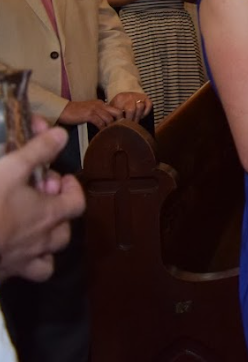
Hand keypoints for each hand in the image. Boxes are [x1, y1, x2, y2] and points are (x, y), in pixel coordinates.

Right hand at [0, 124, 85, 281]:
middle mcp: (41, 242)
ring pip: (46, 260)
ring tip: (29, 230)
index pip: (77, 203)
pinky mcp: (2, 274)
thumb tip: (61, 135)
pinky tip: (8, 252)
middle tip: (40, 202)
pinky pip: (19, 274)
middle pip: (63, 233)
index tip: (60, 177)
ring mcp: (21, 262)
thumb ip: (37, 151)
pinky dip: (19, 265)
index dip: (72, 189)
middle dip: (57, 217)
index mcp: (49, 215)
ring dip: (43, 246)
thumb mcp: (10, 169)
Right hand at [58, 99, 127, 128]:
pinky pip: (100, 122)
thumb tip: (107, 124)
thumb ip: (99, 114)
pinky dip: (103, 129)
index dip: (121, 118)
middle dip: (122, 122)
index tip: (125, 126)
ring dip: (113, 127)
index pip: (116, 109)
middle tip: (123, 130)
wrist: (62, 110)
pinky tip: (103, 134)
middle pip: (118, 112)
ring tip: (114, 134)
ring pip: (110, 118)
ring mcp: (95, 109)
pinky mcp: (89, 115)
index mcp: (101, 103)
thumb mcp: (90, 111)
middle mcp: (100, 105)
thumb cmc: (75, 112)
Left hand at [108, 92, 150, 121]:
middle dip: (131, 119)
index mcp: (119, 99)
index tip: (122, 126)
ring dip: (138, 116)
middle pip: (131, 110)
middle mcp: (129, 96)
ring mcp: (138, 96)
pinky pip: (149, 104)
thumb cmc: (117, 105)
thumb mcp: (112, 109)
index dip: (122, 121)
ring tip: (135, 121)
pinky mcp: (146, 97)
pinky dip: (146, 111)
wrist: (125, 96)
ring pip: (140, 106)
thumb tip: (112, 125)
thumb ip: (112, 115)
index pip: (121, 112)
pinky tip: (142, 116)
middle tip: (130, 125)